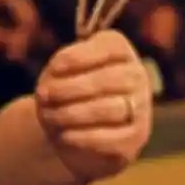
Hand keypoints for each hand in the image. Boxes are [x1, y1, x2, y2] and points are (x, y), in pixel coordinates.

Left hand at [35, 30, 152, 182]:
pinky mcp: (137, 135)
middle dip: (70, 88)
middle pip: (108, 79)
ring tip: (49, 117)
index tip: (54, 67)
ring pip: (110, 109)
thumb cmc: (63, 88)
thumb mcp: (58, 71)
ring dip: (73, 114)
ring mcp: (141, 106)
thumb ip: (61, 66)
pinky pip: (113, 138)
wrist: (71, 124)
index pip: (109, 47)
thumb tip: (64, 67)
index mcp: (119, 50)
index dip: (80, 56)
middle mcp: (136, 75)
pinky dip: (85, 137)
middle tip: (43, 95)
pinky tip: (65, 136)